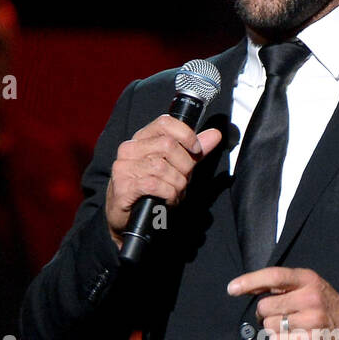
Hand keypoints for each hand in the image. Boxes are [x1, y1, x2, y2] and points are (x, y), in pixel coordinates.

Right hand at [105, 116, 221, 247]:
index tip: (196, 150)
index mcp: (142, 138)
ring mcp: (124, 167)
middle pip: (168, 145)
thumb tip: (215, 134)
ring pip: (162, 167)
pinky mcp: (123, 186)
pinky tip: (168, 200)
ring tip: (175, 192)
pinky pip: (155, 185)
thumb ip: (194, 151)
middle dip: (184, 166)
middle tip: (183, 179)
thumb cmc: (154, 190)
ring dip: (177, 184)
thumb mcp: (177, 167)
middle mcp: (130, 148)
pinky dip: (168, 194)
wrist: (129, 217)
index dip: (186, 134)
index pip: (165, 122)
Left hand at [226, 266, 338, 339]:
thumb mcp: (303, 285)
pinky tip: (293, 339)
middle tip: (277, 314)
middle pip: (265, 307)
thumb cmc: (317, 303)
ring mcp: (313, 321)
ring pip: (269, 327)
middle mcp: (311, 298)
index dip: (250, 281)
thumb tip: (241, 287)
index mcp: (307, 279)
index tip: (231, 289)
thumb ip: (276, 284)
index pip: (274, 276)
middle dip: (264, 313)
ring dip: (272, 330)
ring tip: (289, 327)